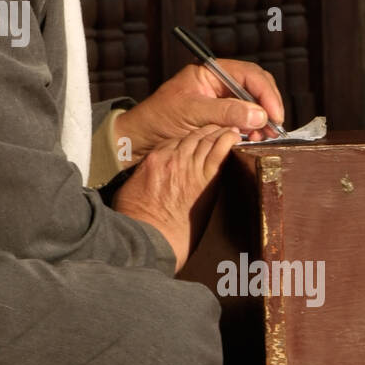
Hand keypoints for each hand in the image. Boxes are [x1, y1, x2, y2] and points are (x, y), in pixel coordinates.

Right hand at [112, 125, 239, 272]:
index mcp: (153, 160)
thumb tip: (143, 181)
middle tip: (217, 130)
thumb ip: (140, 179)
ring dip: (219, 133)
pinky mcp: (204, 180)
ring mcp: (188, 167)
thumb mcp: (130, 191)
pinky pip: (218, 153)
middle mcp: (171, 158)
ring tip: (230, 129)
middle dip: (206, 132)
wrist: (149, 235)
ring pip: (206, 140)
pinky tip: (235, 136)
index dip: (188, 140)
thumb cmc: (136, 219)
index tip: (195, 141)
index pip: (174, 141)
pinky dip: (228, 141)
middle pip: (192, 137)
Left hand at [113, 60, 283, 158]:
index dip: (265, 93)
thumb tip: (259, 114)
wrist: (141, 138)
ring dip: (262, 120)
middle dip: (268, 106)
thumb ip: (225, 112)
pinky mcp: (221, 118)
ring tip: (264, 136)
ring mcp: (221, 100)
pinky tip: (254, 139)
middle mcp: (219, 82)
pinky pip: (244, 119)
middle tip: (275, 128)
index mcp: (210, 71)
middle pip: (256, 87)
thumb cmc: (158, 118)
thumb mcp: (191, 112)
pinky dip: (253, 129)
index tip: (273, 114)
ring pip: (253, 105)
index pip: (248, 74)